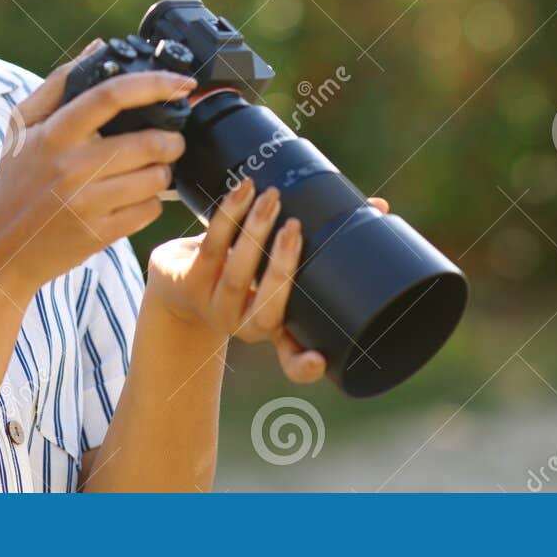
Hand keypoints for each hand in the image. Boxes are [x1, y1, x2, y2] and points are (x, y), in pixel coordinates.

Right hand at [0, 40, 193, 296]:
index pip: (111, 95)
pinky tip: (134, 197)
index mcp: (54, 133)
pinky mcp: (99, 234)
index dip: (154, 84)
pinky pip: (149, 210)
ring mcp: (86, 203)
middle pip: (149, 142)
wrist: (1, 249)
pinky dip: (151, 201)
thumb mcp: (22, 127)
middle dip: (172, 139)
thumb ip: (60, 83)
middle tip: (170, 139)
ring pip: (156, 179)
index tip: (182, 84)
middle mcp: (71, 167)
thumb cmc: (16, 181)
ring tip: (149, 169)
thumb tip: (100, 48)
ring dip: (163, 171)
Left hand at [145, 178, 391, 383]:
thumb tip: (380, 208)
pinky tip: (242, 191)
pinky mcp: (189, 280)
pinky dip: (228, 215)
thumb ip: (327, 241)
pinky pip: (211, 247)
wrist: (176, 283)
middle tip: (296, 228)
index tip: (318, 361)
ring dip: (254, 232)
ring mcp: (214, 305)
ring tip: (271, 197)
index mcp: (274, 328)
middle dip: (282, 268)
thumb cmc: (243, 268)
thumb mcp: (281, 261)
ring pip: (237, 274)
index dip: (304, 365)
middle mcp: (245, 324)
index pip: (292, 359)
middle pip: (265, 309)